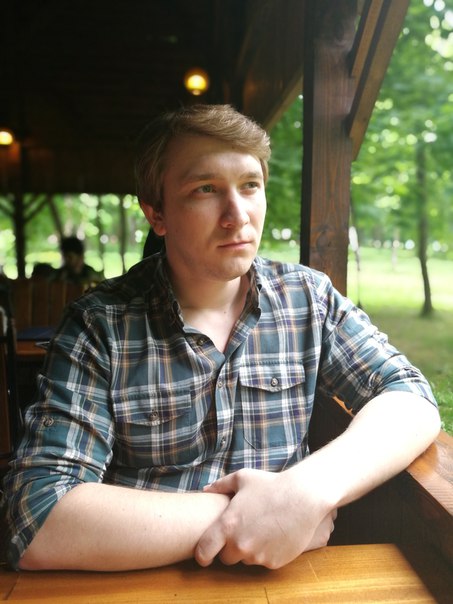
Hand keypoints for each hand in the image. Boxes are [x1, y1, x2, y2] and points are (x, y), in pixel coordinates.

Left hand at [194, 468, 335, 568]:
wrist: (303, 497)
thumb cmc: (271, 484)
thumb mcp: (242, 478)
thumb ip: (220, 485)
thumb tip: (205, 489)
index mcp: (228, 525)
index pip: (204, 551)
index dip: (202, 553)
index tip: (205, 554)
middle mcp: (240, 544)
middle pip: (226, 558)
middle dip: (230, 548)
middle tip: (241, 531)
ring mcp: (257, 555)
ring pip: (245, 560)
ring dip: (248, 550)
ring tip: (260, 529)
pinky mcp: (273, 562)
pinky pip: (263, 561)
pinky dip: (265, 552)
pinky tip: (273, 534)